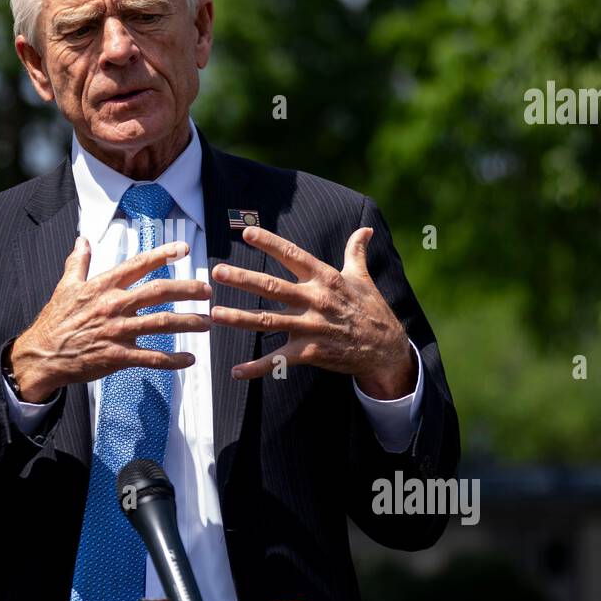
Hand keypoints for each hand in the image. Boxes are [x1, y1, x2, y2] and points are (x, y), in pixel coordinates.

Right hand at [7, 236, 212, 401]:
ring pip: (162, 323)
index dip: (162, 254)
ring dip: (188, 322)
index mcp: (103, 286)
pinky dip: (173, 359)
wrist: (42, 356)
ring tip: (207, 322)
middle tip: (207, 291)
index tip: (184, 249)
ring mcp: (117, 331)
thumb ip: (78, 262)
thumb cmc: (54, 321)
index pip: (138, 264)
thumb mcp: (65, 286)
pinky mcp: (118, 357)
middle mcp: (114, 305)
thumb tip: (80, 240)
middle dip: (187, 289)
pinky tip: (189, 359)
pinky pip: (152, 357)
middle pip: (159, 291)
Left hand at [209, 225, 416, 397]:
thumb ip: (356, 252)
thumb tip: (365, 229)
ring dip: (240, 318)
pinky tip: (235, 371)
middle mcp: (315, 300)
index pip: (293, 255)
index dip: (269, 242)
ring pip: (269, 321)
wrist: (386, 348)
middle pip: (273, 287)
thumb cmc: (371, 309)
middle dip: (243, 280)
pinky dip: (256, 368)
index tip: (246, 232)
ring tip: (214, 314)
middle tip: (217, 272)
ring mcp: (311, 327)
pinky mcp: (310, 352)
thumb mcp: (363, 277)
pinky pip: (278, 360)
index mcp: (325, 278)